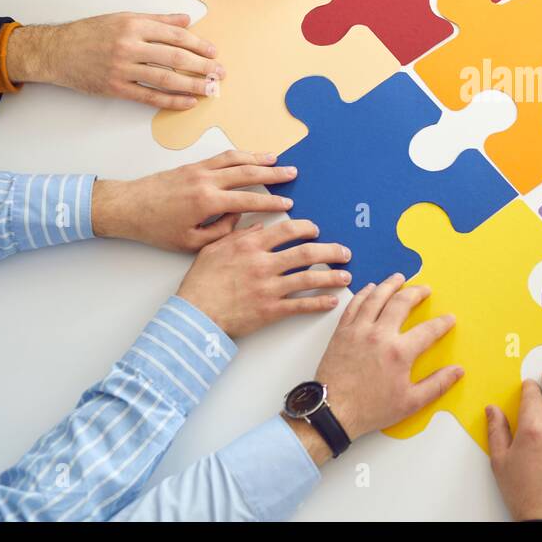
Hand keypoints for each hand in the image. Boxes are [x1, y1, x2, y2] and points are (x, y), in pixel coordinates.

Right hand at [6, 13, 225, 110]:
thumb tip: (186, 20)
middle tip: (220, 72)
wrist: (57, 51)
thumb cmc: (90, 32)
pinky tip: (188, 102)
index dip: (198, 44)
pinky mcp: (116, 87)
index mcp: (134, 24)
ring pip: (166, 79)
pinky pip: (150, 97)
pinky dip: (172, 101)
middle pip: (175, 57)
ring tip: (210, 89)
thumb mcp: (124, 17)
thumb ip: (157, 20)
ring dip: (193, 85)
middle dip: (202, 66)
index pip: (175, 35)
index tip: (213, 52)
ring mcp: (122, 68)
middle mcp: (129, 45)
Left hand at [91, 150, 299, 251]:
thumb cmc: (155, 228)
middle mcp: (206, 181)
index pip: (248, 200)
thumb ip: (220, 232)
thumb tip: (238, 218)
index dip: (271, 202)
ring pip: (236, 159)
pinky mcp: (192, 165)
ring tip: (277, 159)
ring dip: (259, 158)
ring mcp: (199, 169)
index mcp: (207, 202)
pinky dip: (240, 155)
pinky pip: (222, 157)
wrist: (127, 206)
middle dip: (273, 173)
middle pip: (248, 173)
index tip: (287, 202)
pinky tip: (250, 157)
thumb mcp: (190, 242)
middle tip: (293, 173)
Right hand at [176, 218, 351, 339]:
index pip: (288, 230)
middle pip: (306, 252)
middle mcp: (263, 264)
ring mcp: (269, 288)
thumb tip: (257, 225)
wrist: (195, 316)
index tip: (316, 230)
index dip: (307, 228)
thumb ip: (237, 235)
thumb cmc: (201, 283)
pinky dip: (320, 302)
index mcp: (250, 246)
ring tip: (346, 276)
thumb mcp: (213, 249)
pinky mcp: (271, 310)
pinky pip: (301, 304)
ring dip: (332, 276)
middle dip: (330, 251)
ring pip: (309, 278)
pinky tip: (332, 300)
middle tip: (344, 252)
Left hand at [312, 273, 462, 441]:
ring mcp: (358, 330)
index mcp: (399, 352)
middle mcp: (379, 335)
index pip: (428, 330)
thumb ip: (437, 385)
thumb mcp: (410, 402)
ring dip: (390, 284)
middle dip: (416, 292)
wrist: (332, 411)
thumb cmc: (370, 408)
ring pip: (376, 297)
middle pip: (401, 302)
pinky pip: (354, 305)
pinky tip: (370, 289)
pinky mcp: (342, 332)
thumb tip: (457, 371)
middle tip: (425, 289)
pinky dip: (364, 293)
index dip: (442, 323)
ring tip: (398, 278)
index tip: (449, 318)